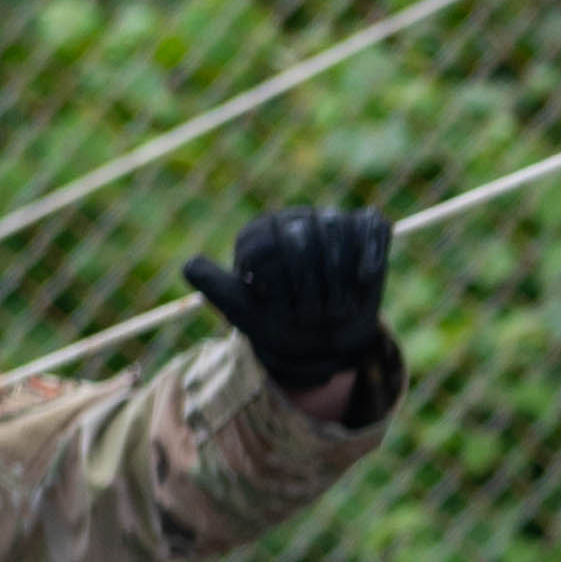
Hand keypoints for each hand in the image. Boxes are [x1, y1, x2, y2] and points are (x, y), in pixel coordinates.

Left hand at [187, 206, 394, 402]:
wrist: (320, 341)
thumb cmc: (278, 324)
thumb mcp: (242, 311)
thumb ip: (215, 287)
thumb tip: (189, 265)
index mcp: (260, 234)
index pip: (267, 245)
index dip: (278, 286)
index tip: (278, 309)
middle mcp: (293, 220)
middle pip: (304, 236)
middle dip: (311, 287)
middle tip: (312, 318)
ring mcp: (330, 222)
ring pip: (337, 230)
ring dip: (338, 280)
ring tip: (336, 309)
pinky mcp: (363, 230)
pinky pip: (370, 227)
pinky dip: (370, 252)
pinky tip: (365, 279)